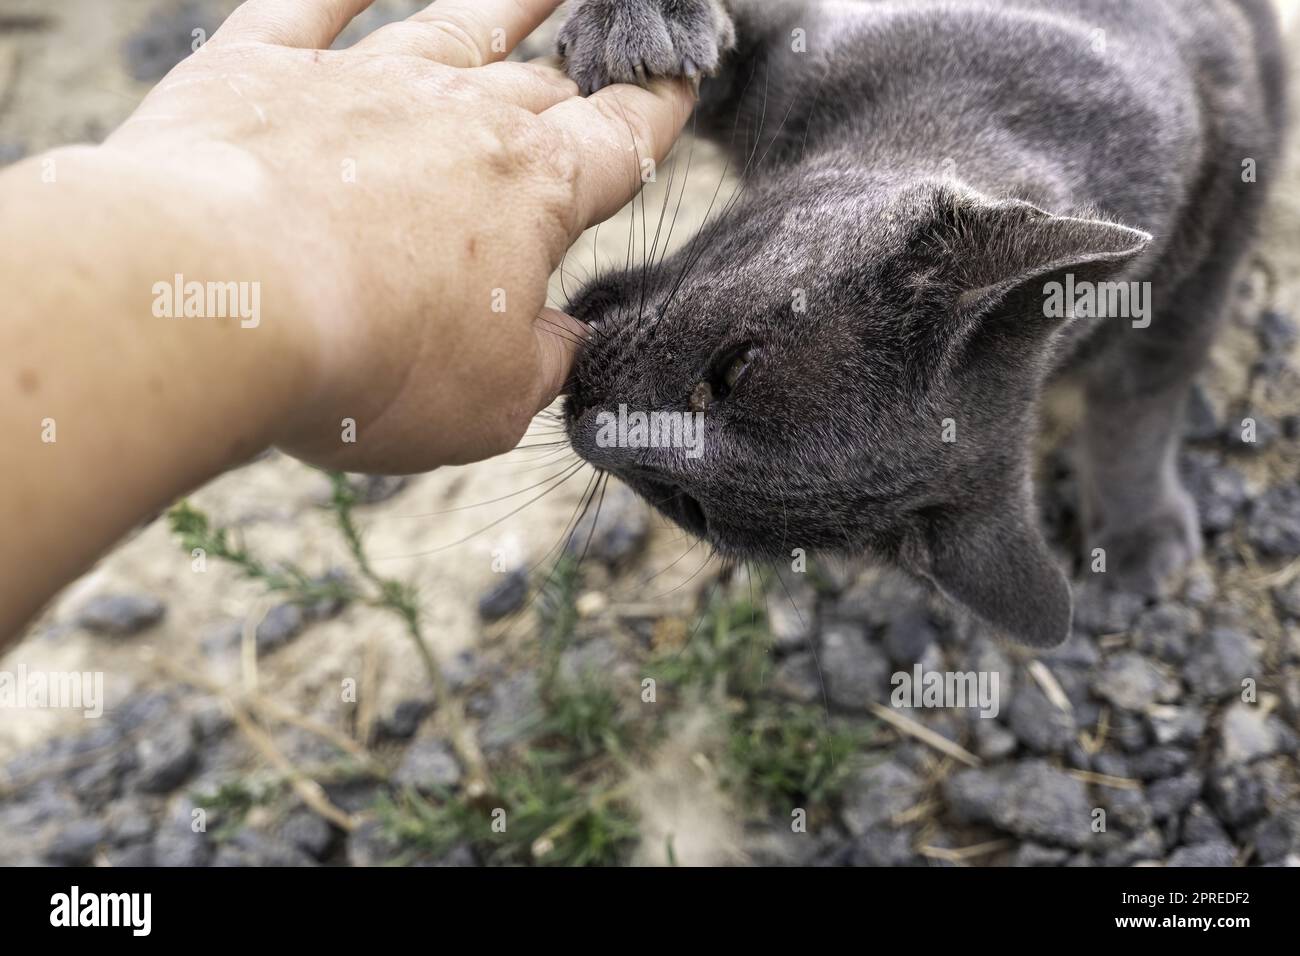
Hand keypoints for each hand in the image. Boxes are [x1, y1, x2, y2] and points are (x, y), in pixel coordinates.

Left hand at [104, 0, 694, 470]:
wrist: (221, 304)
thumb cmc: (374, 362)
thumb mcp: (493, 402)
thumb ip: (543, 362)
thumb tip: (563, 340)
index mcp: (532, 193)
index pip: (619, 139)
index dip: (657, 111)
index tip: (681, 82)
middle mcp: (459, 117)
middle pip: (538, 84)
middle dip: (579, 72)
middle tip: (601, 55)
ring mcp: (360, 83)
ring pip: (453, 21)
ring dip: (507, 1)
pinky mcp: (257, 70)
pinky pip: (308, 5)